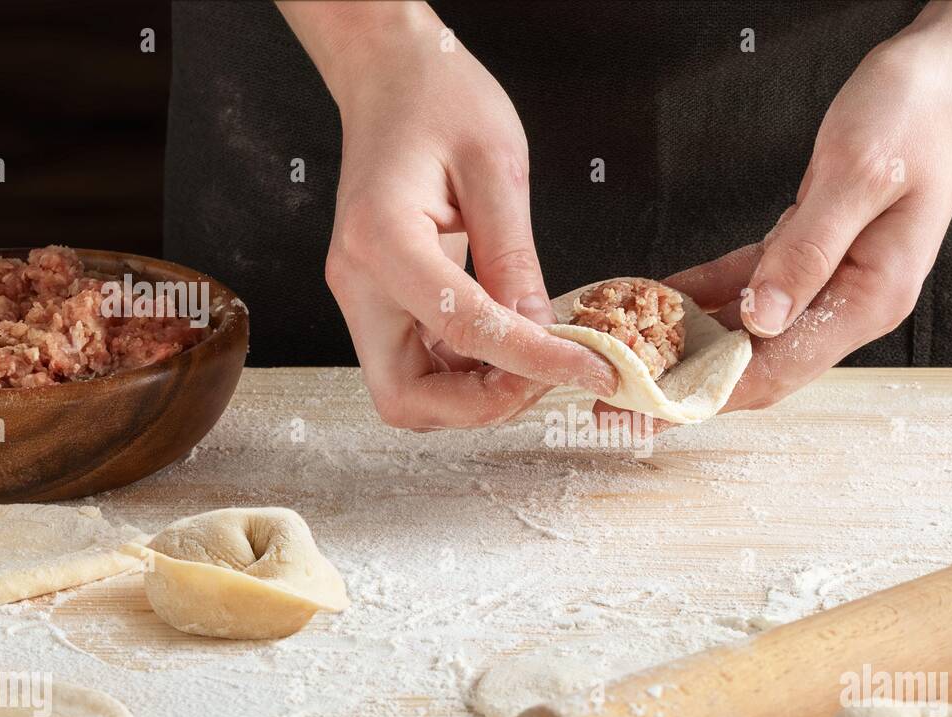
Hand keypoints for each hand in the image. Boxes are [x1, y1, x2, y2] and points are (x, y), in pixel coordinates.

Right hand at [281, 2, 616, 429]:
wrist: (390, 76)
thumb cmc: (438, 100)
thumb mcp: (497, 166)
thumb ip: (515, 256)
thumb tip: (541, 330)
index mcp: (382, 241)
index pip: (464, 329)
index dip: (533, 361)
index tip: (591, 369)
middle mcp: (360, 283)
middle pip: (408, 398)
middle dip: (483, 404)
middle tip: (548, 373)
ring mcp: (366, 298)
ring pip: (414, 393)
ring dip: (480, 394)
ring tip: (540, 355)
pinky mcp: (384, 302)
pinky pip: (424, 365)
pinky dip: (473, 370)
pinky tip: (516, 336)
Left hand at [666, 0, 951, 418]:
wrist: (947, 71)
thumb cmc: (918, 113)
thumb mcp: (857, 176)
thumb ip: (808, 251)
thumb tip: (763, 318)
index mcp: (873, 296)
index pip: (783, 367)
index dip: (717, 390)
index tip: (661, 401)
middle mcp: (853, 298)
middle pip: (762, 360)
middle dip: (696, 376)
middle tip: (631, 386)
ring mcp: (833, 277)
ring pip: (752, 328)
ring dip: (696, 338)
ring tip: (636, 347)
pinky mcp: (814, 250)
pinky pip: (752, 282)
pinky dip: (709, 291)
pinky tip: (666, 296)